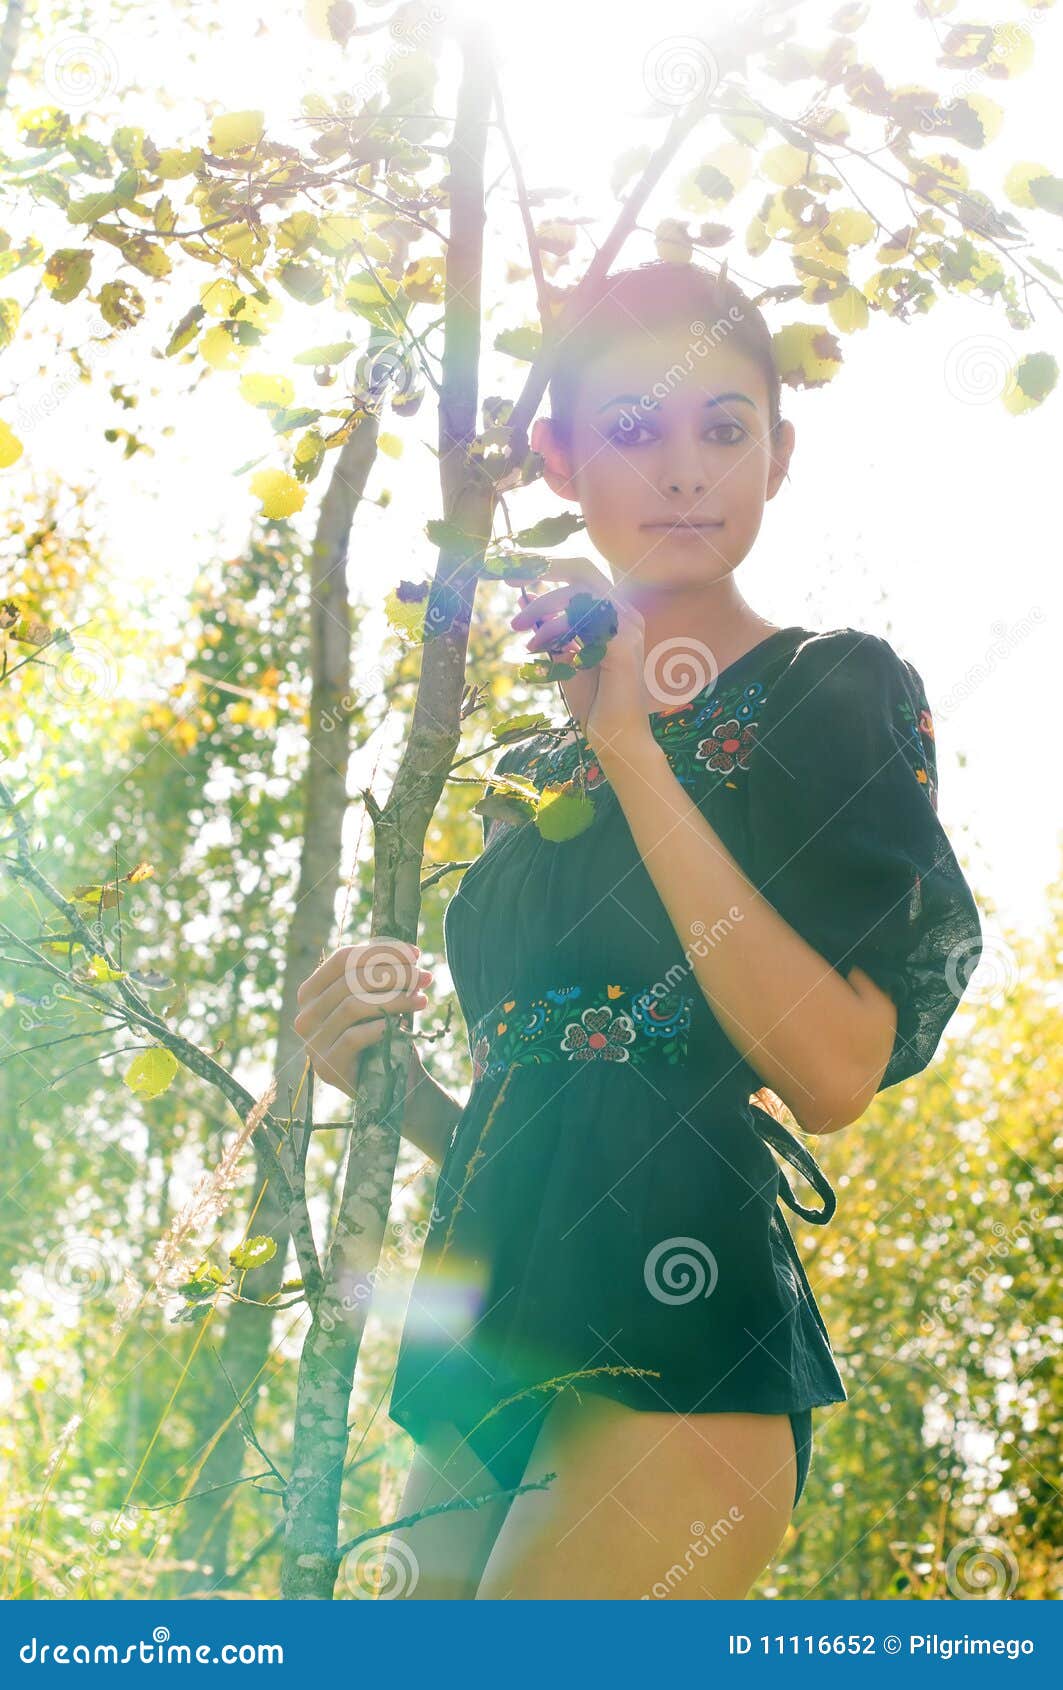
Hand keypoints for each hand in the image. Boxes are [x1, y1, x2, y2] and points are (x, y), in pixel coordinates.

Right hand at [293, 939, 432, 1098]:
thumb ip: (382, 975)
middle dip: (394, 973)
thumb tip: (410, 952)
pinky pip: (354, 1037)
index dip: (380, 951)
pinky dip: (382, 1027)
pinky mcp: (327, 1066)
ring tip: (422, 999)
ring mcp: (312, 1042)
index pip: (342, 958)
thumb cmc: (383, 1035)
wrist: (390, 1086)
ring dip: (395, 998)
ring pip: (353, 1006)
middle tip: (424, 977)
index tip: (416, 953)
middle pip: (350, 980)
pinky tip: (404, 1026)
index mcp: (312, 992)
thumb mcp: (379, 998)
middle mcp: (305, 1015)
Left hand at [509, 556, 653, 756]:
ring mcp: (628, 628)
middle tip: (508, 578)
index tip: (513, 572)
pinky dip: (555, 629)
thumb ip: (552, 632)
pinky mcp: (623, 647)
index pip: (582, 574)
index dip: (548, 565)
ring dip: (541, 605)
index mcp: (616, 614)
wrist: (618, 739)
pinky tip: (535, 647)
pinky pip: (583, 621)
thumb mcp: (565, 658)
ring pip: (578, 593)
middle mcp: (626, 615)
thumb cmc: (594, 703)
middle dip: (542, 566)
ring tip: (516, 626)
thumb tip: (525, 604)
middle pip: (582, 569)